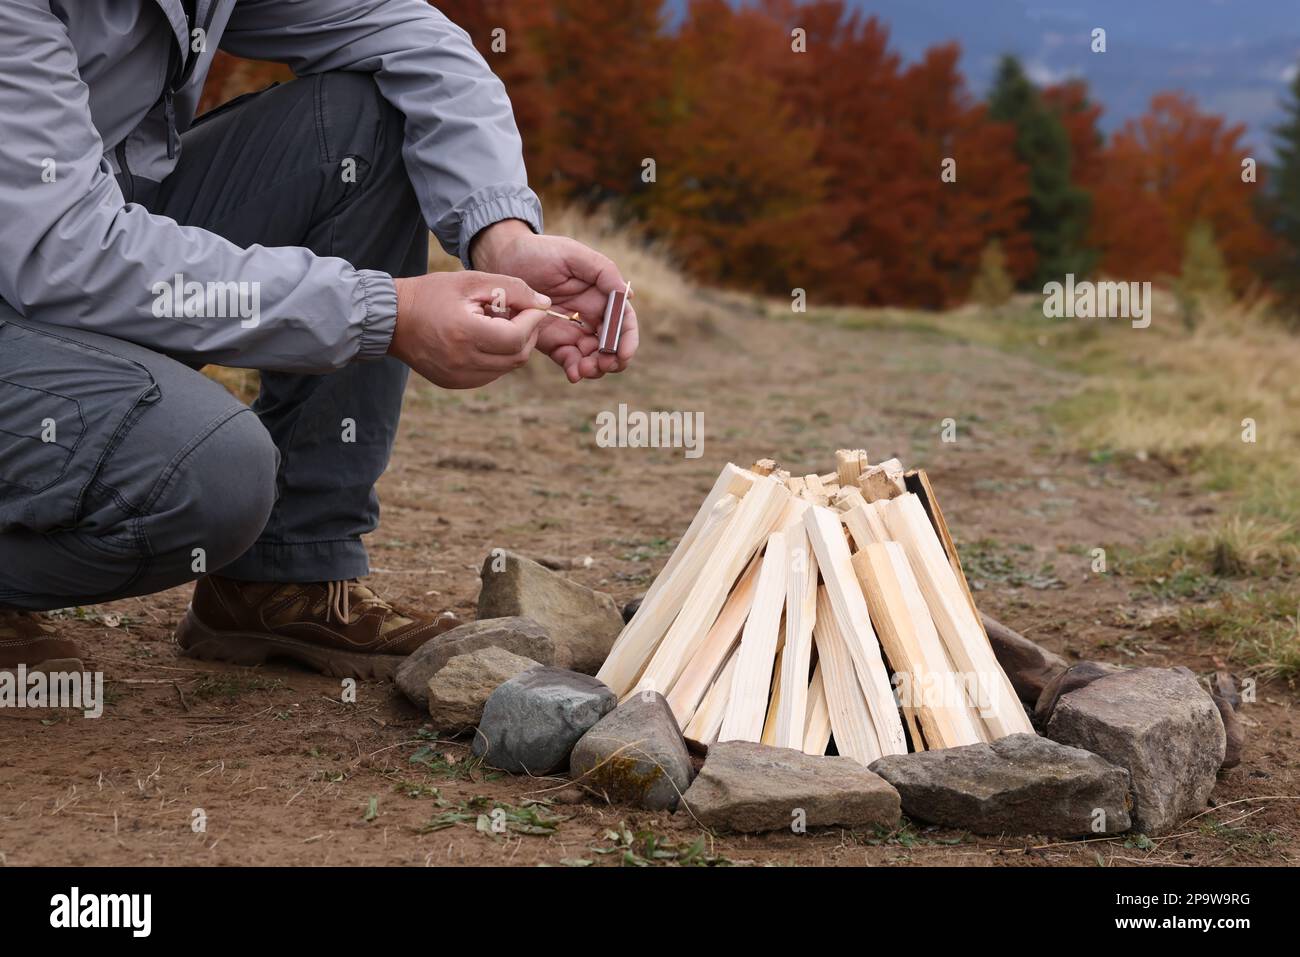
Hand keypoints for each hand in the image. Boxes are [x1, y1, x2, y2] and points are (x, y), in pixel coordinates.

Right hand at [388, 271, 550, 388]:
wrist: (392, 319)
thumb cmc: (432, 294)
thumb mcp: (471, 282)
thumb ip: (511, 289)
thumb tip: (544, 304)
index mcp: (465, 334)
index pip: (517, 336)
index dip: (533, 320)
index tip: (535, 304)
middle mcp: (463, 362)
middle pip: (518, 356)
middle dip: (528, 333)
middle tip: (522, 313)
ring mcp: (459, 377)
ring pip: (508, 367)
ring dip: (514, 345)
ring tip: (500, 323)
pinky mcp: (456, 383)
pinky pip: (492, 374)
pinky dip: (498, 357)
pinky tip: (486, 338)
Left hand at [471, 220, 638, 382]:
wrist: (503, 260)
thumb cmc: (539, 252)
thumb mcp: (573, 254)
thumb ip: (604, 272)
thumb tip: (628, 296)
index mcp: (601, 296)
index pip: (623, 321)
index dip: (628, 339)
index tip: (624, 353)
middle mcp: (590, 316)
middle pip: (612, 344)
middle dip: (613, 359)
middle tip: (604, 364)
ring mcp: (571, 330)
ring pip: (593, 357)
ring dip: (595, 368)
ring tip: (585, 368)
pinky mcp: (552, 341)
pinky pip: (569, 360)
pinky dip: (575, 370)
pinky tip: (573, 373)